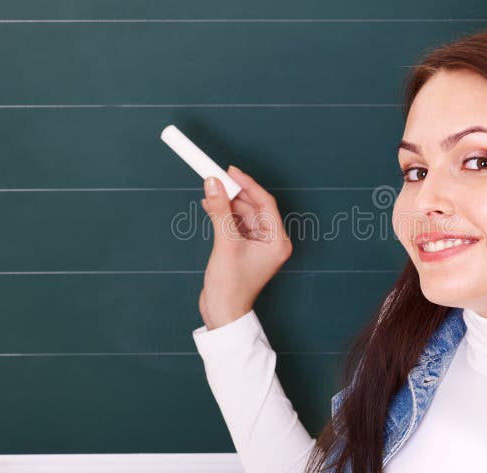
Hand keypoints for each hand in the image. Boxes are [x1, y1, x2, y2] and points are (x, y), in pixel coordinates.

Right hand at [198, 165, 292, 329]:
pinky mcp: (243, 249)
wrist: (222, 314)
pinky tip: (210, 206)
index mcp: (277, 241)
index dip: (248, 185)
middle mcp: (270, 242)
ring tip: (209, 192)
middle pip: (253, 207)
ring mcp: (257, 246)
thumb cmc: (231, 287)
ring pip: (242, 215)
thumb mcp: (225, 244)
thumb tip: (213, 184)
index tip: (231, 171)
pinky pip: (235, 225)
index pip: (265, 203)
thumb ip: (220, 211)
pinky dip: (223, 215)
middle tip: (216, 179)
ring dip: (226, 204)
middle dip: (234, 194)